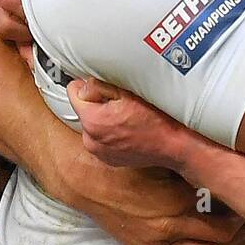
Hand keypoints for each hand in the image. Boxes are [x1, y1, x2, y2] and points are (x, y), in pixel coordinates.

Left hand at [67, 78, 191, 170]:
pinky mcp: (107, 159)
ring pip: (92, 126)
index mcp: (92, 120)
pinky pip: (100, 140)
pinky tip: (126, 131)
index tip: (102, 88)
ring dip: (102, 121)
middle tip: (120, 105)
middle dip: (96, 105)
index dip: (87, 87)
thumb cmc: (154, 119)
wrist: (171, 145)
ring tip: (124, 119)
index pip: (73, 92)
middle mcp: (90, 139)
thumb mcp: (127, 94)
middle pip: (83, 110)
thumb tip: (81, 84)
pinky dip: (109, 135)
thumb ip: (98, 87)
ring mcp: (98, 152)